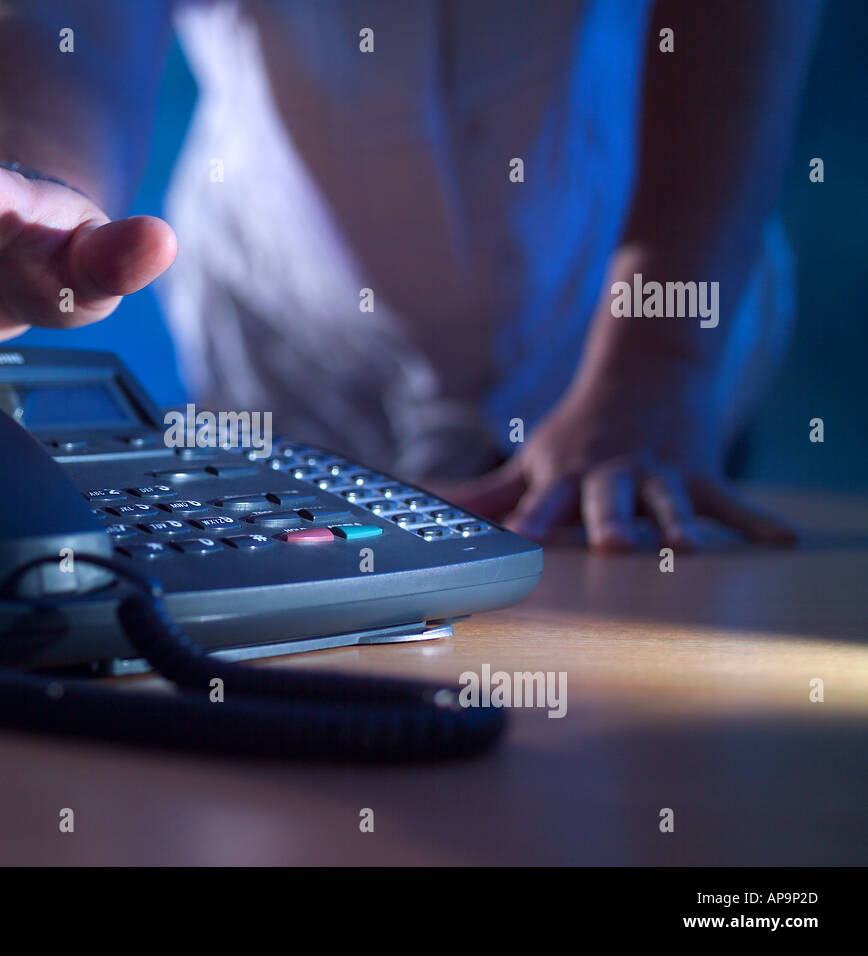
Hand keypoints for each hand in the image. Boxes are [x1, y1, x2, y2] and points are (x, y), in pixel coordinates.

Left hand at [445, 370, 797, 551]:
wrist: (644, 372)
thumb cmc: (578, 433)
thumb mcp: (531, 461)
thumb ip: (483, 492)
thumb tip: (424, 502)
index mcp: (564, 479)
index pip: (543, 505)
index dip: (532, 522)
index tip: (519, 541)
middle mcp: (610, 478)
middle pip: (608, 504)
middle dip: (611, 523)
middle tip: (615, 545)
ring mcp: (658, 475)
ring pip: (669, 502)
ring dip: (678, 523)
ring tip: (691, 546)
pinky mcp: (700, 474)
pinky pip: (732, 502)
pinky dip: (758, 521)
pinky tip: (785, 540)